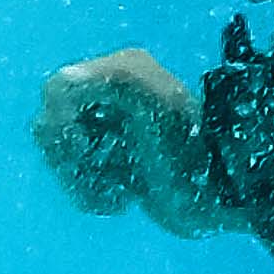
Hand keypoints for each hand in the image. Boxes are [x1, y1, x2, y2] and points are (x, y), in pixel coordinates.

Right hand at [37, 49, 231, 232]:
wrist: (223, 198)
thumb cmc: (192, 152)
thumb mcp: (157, 104)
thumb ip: (115, 79)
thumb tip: (65, 80)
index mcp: (122, 72)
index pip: (58, 90)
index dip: (61, 121)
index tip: (85, 146)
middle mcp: (112, 98)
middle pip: (50, 126)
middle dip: (71, 158)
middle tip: (109, 174)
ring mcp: (110, 134)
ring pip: (59, 158)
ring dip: (81, 181)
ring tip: (120, 192)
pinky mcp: (114, 167)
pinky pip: (75, 181)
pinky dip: (91, 195)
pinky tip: (123, 200)